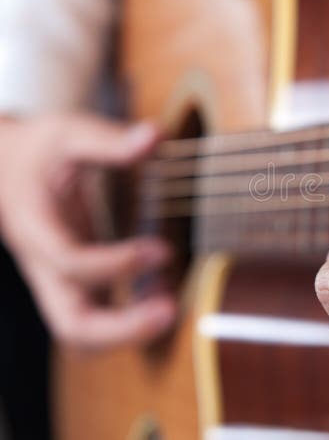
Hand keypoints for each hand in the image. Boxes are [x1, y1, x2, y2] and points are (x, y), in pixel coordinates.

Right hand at [0, 113, 175, 348]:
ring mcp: (58, 282)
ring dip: (129, 331)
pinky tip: (165, 293)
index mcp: (36, 228)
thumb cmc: (38, 151)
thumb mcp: (68, 133)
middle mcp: (45, 266)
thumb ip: (109, 140)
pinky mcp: (75, 284)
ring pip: (82, 333)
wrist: (4, 169)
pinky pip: (98, 319)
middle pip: (72, 324)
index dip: (118, 263)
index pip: (70, 262)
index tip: (164, 249)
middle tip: (170, 311)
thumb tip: (155, 135)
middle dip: (122, 328)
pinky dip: (130, 319)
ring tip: (172, 306)